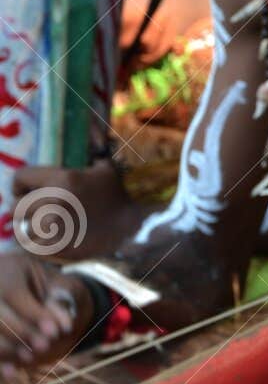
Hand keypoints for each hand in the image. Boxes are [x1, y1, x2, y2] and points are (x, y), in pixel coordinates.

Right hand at [0, 254, 91, 380]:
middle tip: (45, 346)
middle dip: (22, 333)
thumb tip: (64, 326)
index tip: (56, 332)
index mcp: (4, 268)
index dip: (34, 314)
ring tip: (28, 358)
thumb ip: (57, 302)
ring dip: (5, 348)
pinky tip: (10, 373)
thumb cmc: (41, 284)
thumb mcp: (52, 285)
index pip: (12, 292)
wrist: (22, 282)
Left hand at [13, 162, 139, 259]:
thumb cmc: (119, 197)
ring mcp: (54, 227)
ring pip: (22, 230)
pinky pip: (31, 248)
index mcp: (64, 179)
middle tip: (37, 212)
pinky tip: (51, 241)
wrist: (134, 230)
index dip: (22, 184)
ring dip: (31, 230)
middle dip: (26, 210)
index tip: (26, 191)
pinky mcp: (56, 248)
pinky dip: (36, 246)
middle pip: (17, 207)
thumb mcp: (105, 169)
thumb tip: (88, 135)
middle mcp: (54, 201)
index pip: (21, 177)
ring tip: (45, 229)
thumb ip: (88, 154)